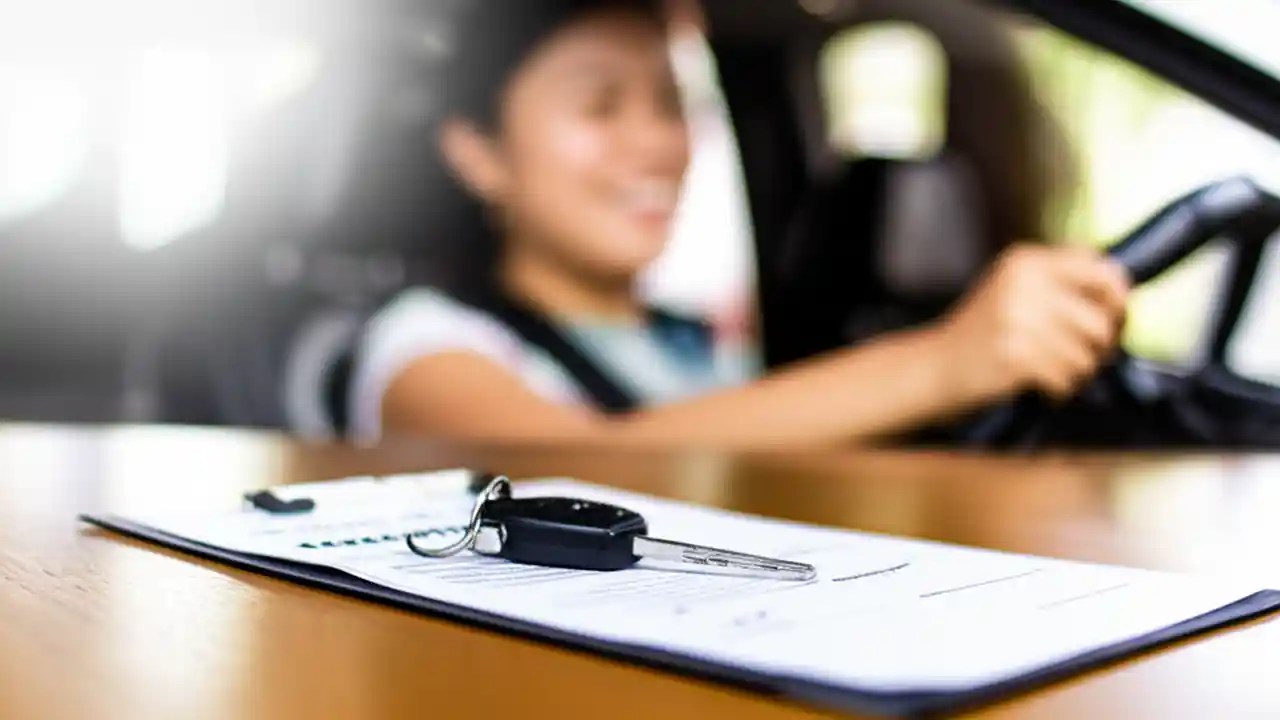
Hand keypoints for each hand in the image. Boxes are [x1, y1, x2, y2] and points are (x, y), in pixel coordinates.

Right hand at [935, 244, 1130, 404]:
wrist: (933, 367)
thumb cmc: (980, 335)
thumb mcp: (1014, 289)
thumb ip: (1060, 283)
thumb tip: (1122, 293)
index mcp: (1026, 261)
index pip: (1103, 271)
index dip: (1117, 300)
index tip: (1112, 318)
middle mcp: (1023, 284)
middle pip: (1101, 319)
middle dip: (1101, 347)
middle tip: (1083, 357)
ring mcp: (1017, 319)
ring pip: (1086, 354)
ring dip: (1077, 372)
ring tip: (1054, 372)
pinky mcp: (1014, 355)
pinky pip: (1066, 378)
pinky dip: (1059, 389)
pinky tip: (1041, 386)